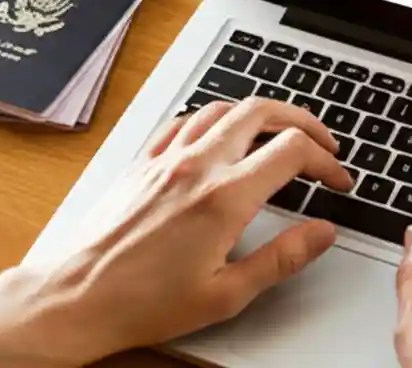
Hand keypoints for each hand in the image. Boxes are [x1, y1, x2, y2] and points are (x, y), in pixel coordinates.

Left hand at [20, 98, 353, 362]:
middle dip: (302, 121)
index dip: (326, 161)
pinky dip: (215, 119)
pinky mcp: (142, 161)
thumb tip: (321, 233)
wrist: (75, 297)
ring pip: (223, 107)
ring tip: (278, 133)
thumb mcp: (227, 294)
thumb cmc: (143, 303)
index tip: (336, 179)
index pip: (292, 151)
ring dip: (260, 114)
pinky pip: (185, 119)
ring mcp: (166, 158)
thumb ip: (282, 258)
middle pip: (262, 111)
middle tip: (321, 143)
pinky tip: (220, 134)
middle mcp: (196, 166)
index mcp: (224, 198)